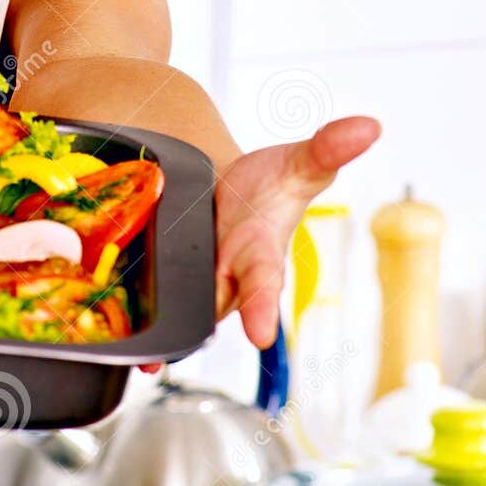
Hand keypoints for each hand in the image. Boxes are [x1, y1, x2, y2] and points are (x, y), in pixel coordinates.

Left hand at [137, 115, 379, 372]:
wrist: (231, 187)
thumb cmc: (270, 185)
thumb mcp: (297, 163)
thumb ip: (327, 149)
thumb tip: (369, 125)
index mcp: (262, 255)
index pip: (264, 282)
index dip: (260, 307)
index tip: (259, 334)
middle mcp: (228, 280)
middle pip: (210, 309)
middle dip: (193, 328)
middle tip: (169, 357)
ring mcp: (196, 285)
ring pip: (178, 314)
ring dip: (160, 334)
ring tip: (142, 359)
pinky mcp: (167, 282)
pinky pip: (153, 304)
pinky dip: (136, 320)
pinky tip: (116, 344)